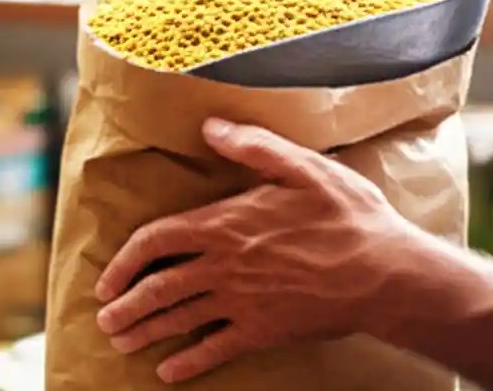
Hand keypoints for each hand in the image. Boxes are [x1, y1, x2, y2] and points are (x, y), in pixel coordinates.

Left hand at [93, 118, 421, 384]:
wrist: (388, 275)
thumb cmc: (348, 216)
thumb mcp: (302, 167)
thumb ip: (252, 147)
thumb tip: (210, 126)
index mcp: (224, 224)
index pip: (156, 240)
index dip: (125, 260)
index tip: (106, 277)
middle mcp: (224, 266)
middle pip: (159, 288)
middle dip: (126, 305)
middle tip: (103, 320)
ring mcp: (242, 301)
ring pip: (180, 319)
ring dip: (146, 332)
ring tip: (119, 342)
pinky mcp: (264, 330)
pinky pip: (217, 349)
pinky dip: (189, 361)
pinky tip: (167, 372)